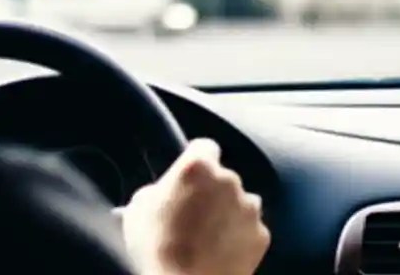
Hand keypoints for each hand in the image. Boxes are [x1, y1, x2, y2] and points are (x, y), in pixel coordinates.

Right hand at [120, 139, 269, 274]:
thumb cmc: (156, 248)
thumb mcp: (138, 210)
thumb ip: (155, 190)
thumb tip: (158, 194)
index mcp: (198, 167)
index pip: (204, 147)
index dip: (196, 159)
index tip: (189, 175)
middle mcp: (230, 180)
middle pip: (223, 178)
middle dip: (211, 192)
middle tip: (192, 215)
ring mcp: (250, 207)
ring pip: (240, 203)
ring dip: (227, 214)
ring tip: (205, 238)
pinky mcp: (261, 234)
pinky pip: (249, 229)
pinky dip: (239, 237)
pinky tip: (219, 252)